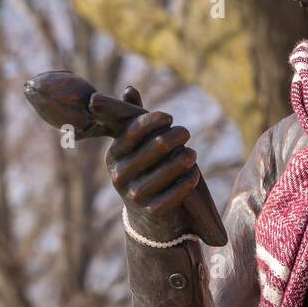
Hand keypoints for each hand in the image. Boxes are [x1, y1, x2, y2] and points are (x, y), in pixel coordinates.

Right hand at [100, 86, 200, 218]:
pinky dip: (188, 179)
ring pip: (170, 168)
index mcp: (114, 155)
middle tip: (185, 133)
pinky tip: (193, 174)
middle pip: (157, 146)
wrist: (148, 217)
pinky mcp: (152, 211)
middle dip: (176, 136)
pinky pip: (177, 191)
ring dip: (186, 157)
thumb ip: (134, 119)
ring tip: (191, 154)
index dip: (153, 120)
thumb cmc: (145, 170)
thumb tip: (129, 89)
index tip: (169, 117)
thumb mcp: (136, 146)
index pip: (134, 131)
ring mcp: (135, 195)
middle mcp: (119, 176)